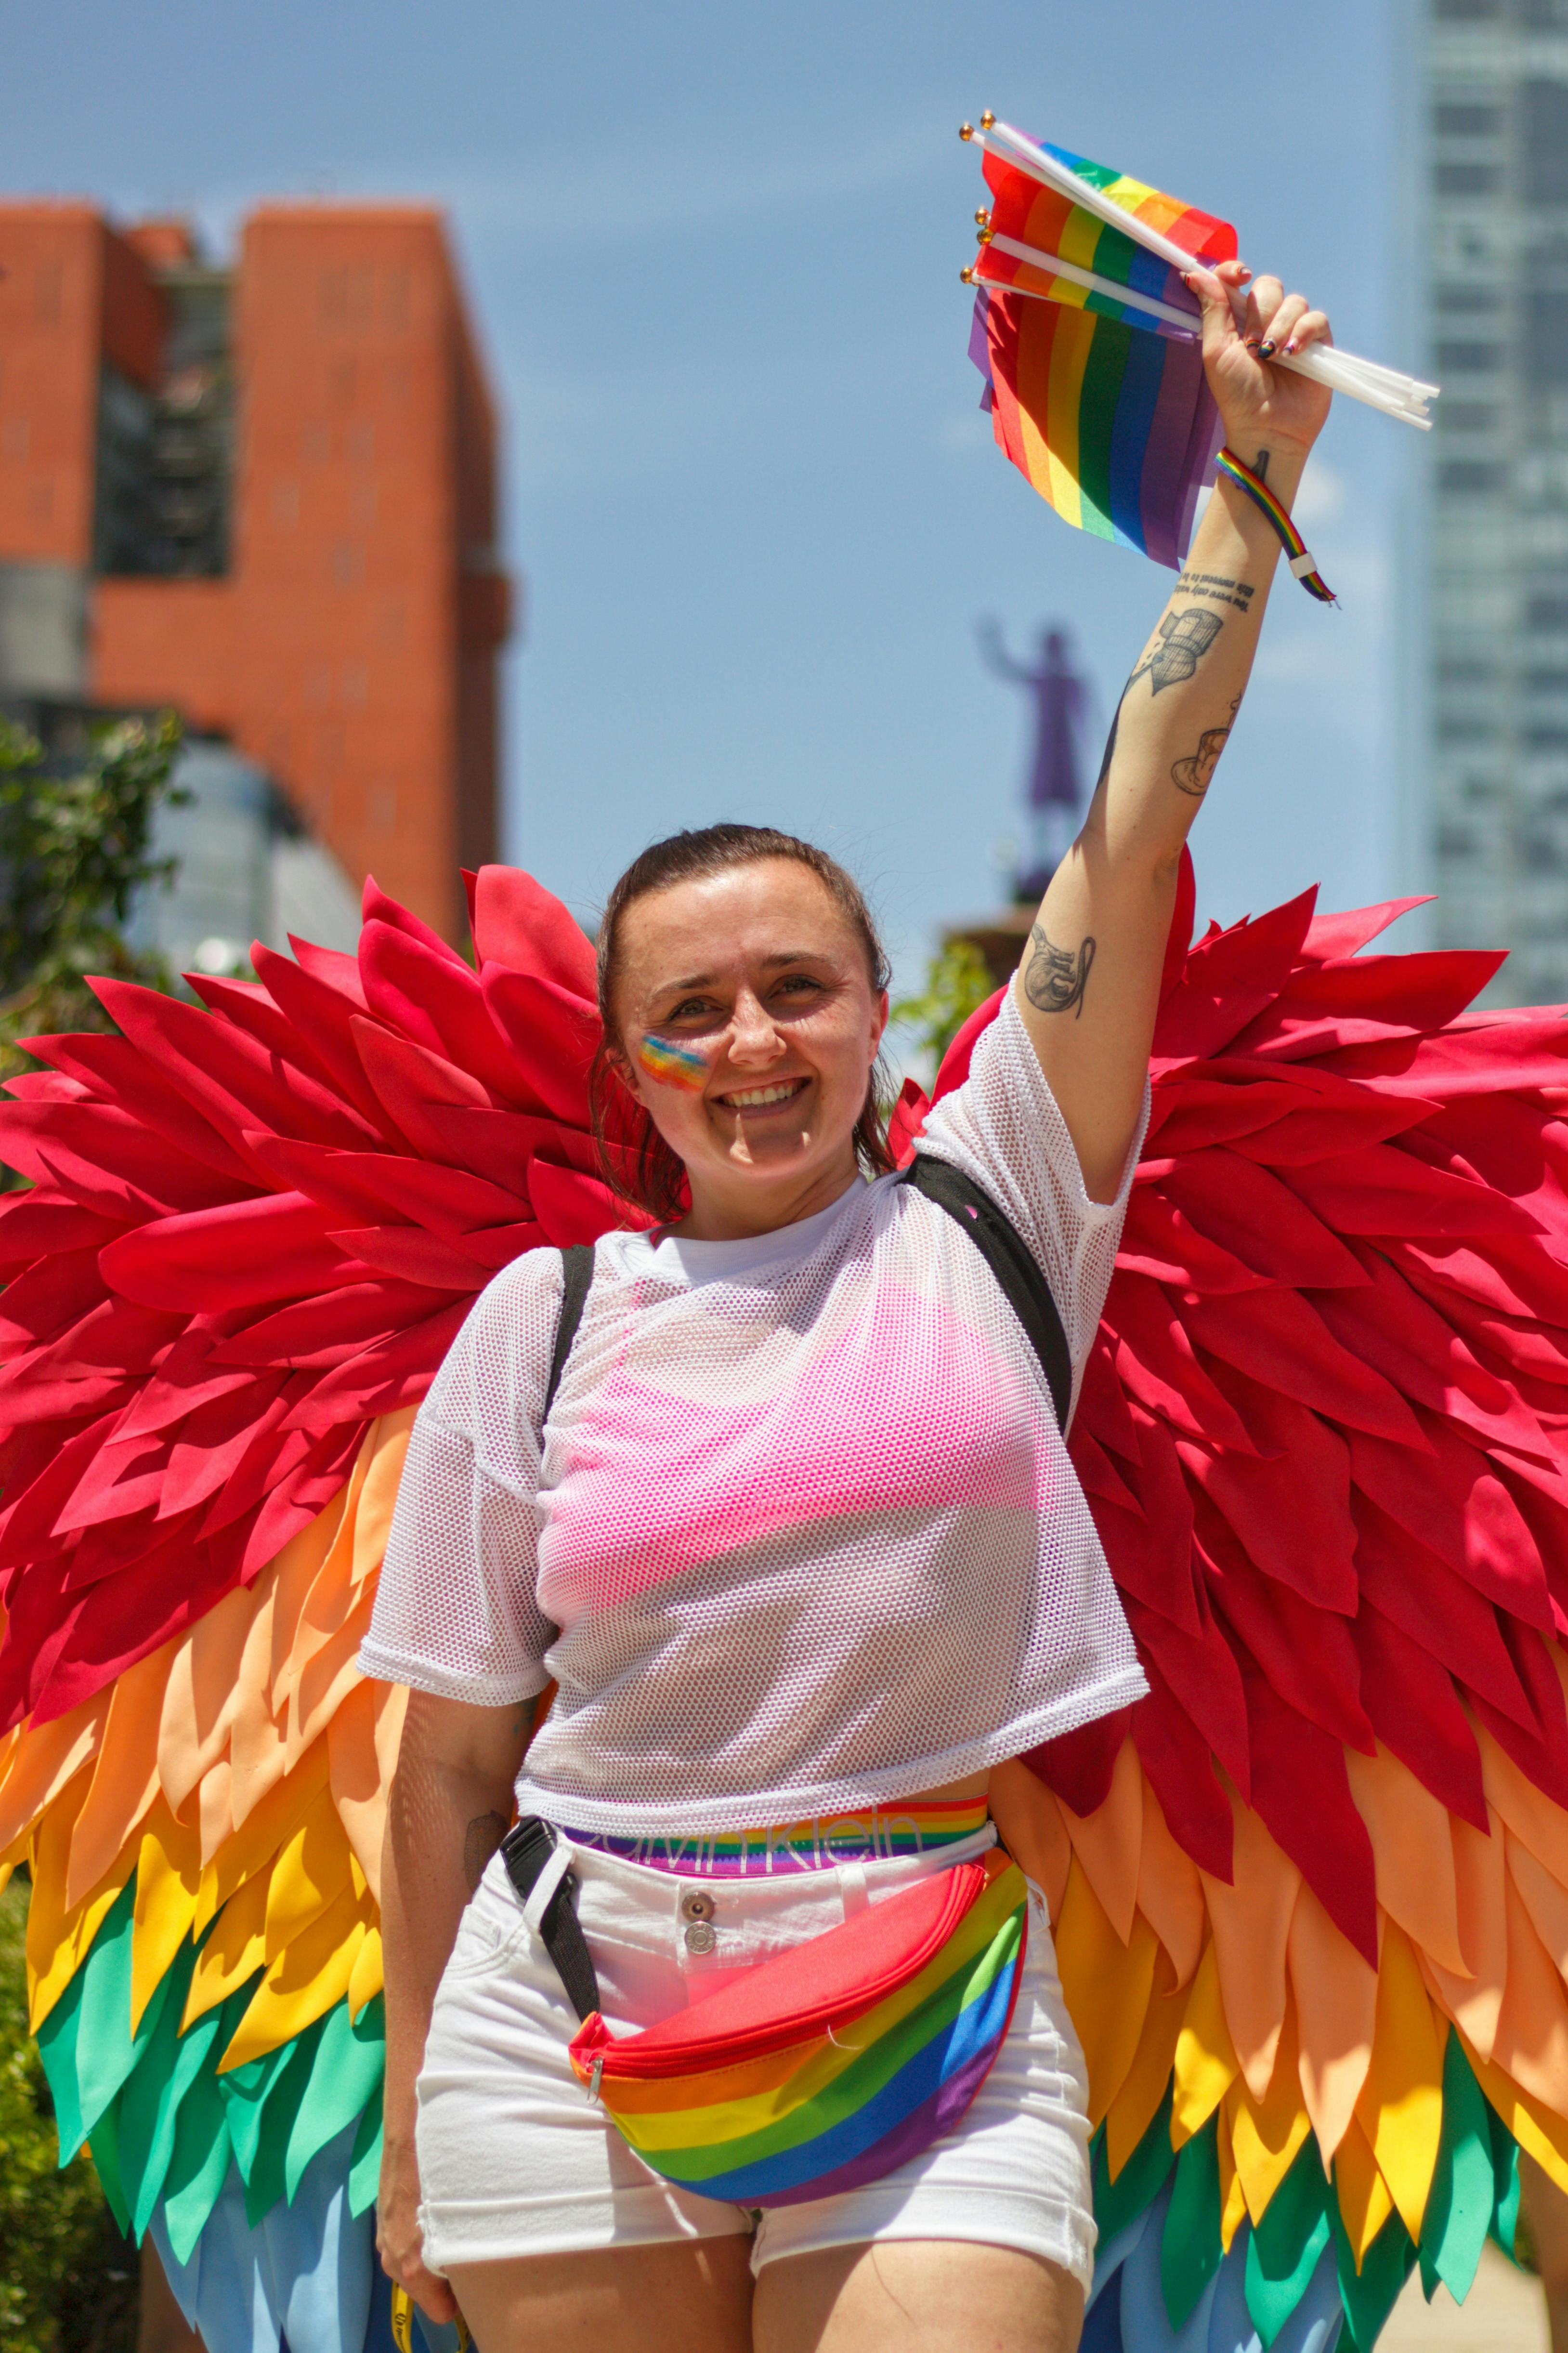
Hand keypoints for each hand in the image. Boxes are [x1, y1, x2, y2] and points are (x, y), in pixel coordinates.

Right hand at [378, 2135, 458, 2326]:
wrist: (408, 2139)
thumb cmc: (438, 2177)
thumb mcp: (460, 2220)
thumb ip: (465, 2254)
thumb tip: (481, 2273)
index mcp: (411, 2267)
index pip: (440, 2312)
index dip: (459, 2301)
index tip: (474, 2281)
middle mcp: (393, 2262)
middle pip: (427, 2292)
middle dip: (447, 2278)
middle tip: (468, 2249)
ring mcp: (384, 2244)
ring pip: (417, 2269)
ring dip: (434, 2256)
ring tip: (454, 2228)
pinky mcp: (382, 2226)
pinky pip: (406, 2249)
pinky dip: (421, 2241)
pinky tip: (435, 2216)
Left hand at [1186, 259, 1332, 459]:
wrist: (1266, 427)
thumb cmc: (1237, 395)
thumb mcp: (1216, 351)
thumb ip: (1211, 310)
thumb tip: (1195, 274)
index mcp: (1238, 320)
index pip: (1238, 279)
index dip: (1235, 271)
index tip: (1238, 276)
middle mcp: (1266, 321)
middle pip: (1268, 286)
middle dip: (1259, 312)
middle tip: (1252, 345)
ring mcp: (1293, 330)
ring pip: (1294, 301)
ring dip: (1280, 327)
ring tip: (1271, 356)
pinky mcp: (1318, 343)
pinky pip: (1316, 319)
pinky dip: (1304, 332)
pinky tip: (1293, 354)